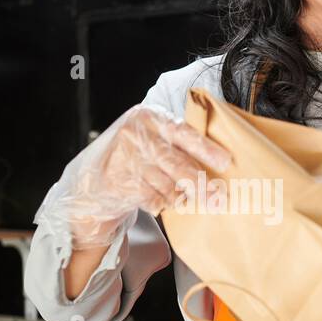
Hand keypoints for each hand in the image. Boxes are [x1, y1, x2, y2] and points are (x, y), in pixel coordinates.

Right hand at [35, 104, 232, 249]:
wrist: (95, 176)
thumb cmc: (136, 154)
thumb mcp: (153, 136)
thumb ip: (177, 142)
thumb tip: (219, 163)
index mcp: (150, 117)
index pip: (183, 133)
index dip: (207, 149)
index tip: (226, 162)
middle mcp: (135, 135)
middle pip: (176, 164)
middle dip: (201, 184)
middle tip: (218, 198)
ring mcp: (124, 159)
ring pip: (166, 185)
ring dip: (181, 197)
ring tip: (186, 199)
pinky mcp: (118, 182)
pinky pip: (152, 198)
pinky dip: (162, 203)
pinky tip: (162, 200)